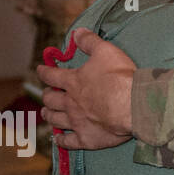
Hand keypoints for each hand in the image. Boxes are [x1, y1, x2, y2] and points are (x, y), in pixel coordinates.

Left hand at [38, 28, 134, 149]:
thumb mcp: (106, 51)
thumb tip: (77, 32)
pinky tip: (58, 140)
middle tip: (48, 95)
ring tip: (47, 114)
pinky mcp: (86, 138)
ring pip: (55, 120)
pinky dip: (61, 141)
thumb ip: (90, 41)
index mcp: (73, 81)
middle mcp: (70, 102)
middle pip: (51, 100)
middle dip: (47, 96)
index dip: (44, 72)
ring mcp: (76, 122)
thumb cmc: (120, 77)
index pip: (52, 75)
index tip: (40, 70)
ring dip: (49, 116)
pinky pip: (68, 142)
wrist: (132, 105)